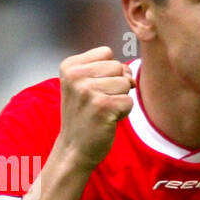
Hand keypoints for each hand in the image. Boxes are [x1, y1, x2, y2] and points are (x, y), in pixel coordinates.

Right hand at [58, 46, 133, 169]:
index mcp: (69, 66)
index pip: (106, 52)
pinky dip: (123, 112)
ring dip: (120, 99)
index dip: (109, 71)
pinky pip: (129, 101)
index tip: (95, 88)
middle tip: (99, 102)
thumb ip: (106, 70)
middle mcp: (76, 76)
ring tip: (103, 110)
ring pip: (125, 83)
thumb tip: (129, 72)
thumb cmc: (84, 115)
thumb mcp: (85, 85)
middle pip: (118, 66)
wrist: (74, 147)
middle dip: (116, 86)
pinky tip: (107, 119)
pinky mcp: (102, 106)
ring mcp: (88, 91)